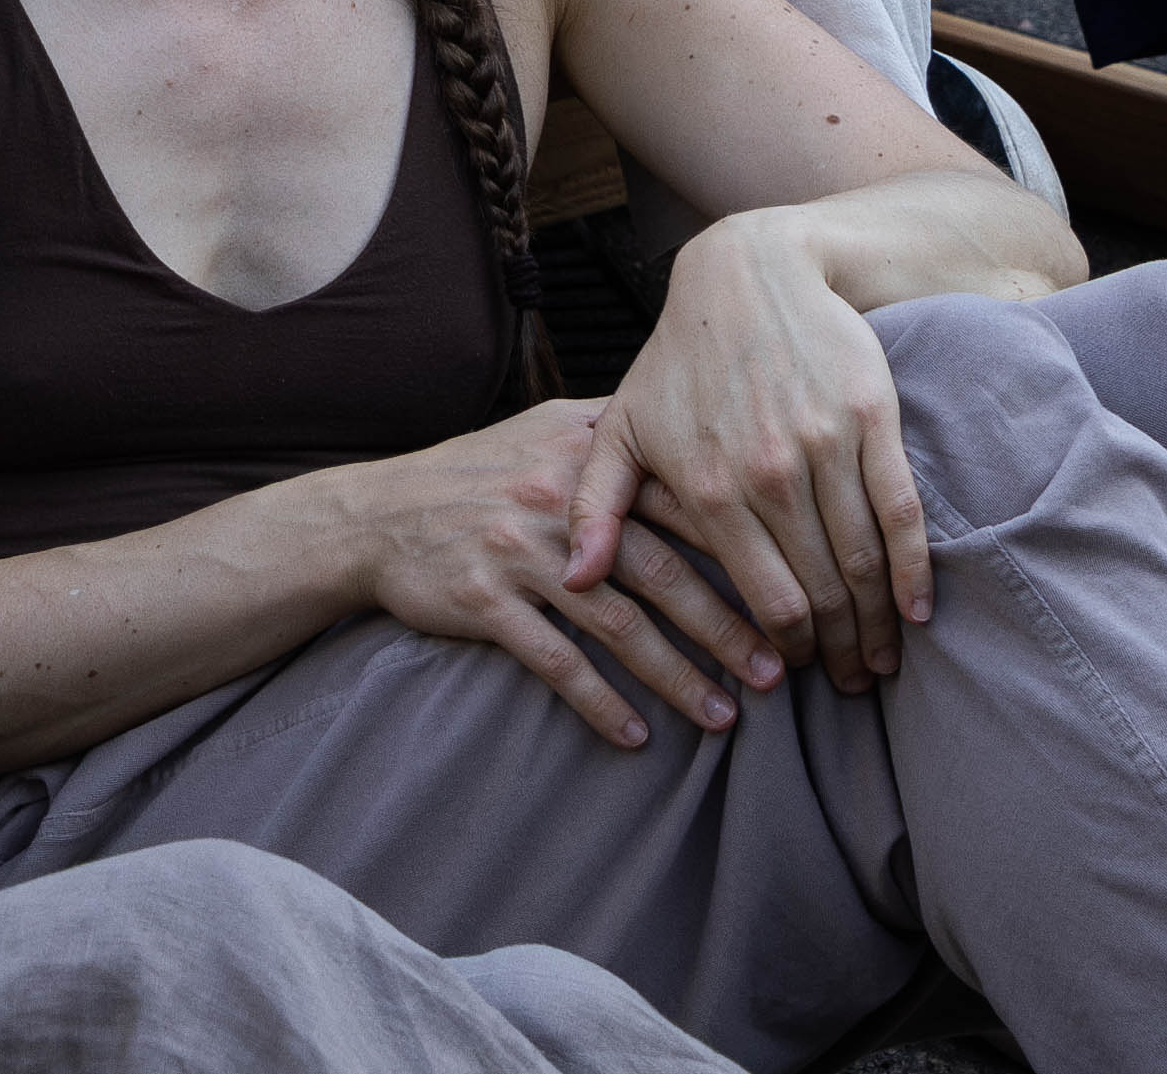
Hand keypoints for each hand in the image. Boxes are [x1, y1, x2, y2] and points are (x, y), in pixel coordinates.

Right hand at [328, 402, 742, 745]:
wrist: (374, 515)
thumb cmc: (474, 474)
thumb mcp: (543, 429)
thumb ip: (617, 436)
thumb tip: (704, 440)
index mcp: (586, 455)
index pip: (682, 501)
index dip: (744, 548)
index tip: (792, 592)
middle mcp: (559, 501)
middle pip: (662, 570)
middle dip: (728, 625)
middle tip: (778, 672)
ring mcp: (518, 551)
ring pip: (617, 624)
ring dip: (677, 676)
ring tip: (724, 718)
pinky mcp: (483, 601)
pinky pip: (555, 661)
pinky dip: (599, 703)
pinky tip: (636, 737)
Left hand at [585, 209, 933, 698]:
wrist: (747, 273)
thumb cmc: (676, 361)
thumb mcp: (619, 429)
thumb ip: (594, 508)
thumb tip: (574, 581)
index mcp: (709, 488)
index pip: (764, 601)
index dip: (785, 652)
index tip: (792, 679)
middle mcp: (769, 473)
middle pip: (822, 594)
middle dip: (839, 653)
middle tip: (849, 686)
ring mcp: (824, 445)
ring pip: (865, 562)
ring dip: (879, 626)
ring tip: (882, 663)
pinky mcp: (871, 419)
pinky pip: (902, 512)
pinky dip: (916, 571)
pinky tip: (917, 613)